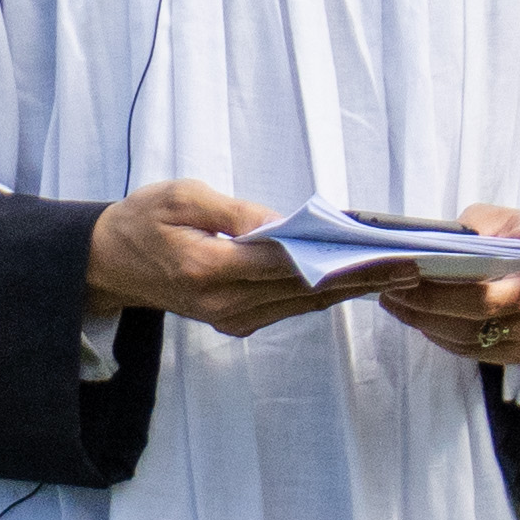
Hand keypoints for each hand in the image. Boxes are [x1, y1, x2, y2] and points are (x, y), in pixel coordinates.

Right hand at [83, 181, 388, 335]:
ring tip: (398, 273)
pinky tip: (357, 280)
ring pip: (304, 304)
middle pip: (306, 290)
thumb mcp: (182, 197)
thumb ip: (234, 212)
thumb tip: (282, 223)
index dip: (339, 259)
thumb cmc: (142, 219)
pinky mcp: (236, 322)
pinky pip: (290, 308)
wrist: (108, 262)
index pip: (288, 265)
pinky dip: (325, 293)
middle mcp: (224, 304)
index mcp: (209, 269)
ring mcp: (231, 319)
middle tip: (412, 266)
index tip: (381, 252)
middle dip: (361, 278)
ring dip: (351, 290)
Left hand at [373, 203, 519, 368]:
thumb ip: (476, 227)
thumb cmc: (511, 237)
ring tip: (394, 300)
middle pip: (492, 305)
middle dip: (438, 298)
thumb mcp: (498, 218)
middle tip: (398, 286)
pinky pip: (471, 350)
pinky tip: (412, 316)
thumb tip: (439, 245)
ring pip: (475, 335)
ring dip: (427, 319)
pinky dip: (436, 334)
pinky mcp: (516, 353)